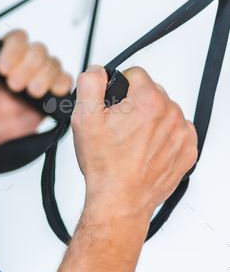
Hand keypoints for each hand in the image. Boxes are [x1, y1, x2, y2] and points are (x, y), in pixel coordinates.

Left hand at [0, 30, 71, 167]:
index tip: (1, 69)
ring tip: (30, 93)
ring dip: (43, 76)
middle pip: (38, 49)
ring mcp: (37, 78)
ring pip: (53, 63)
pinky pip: (65, 81)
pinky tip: (50, 93)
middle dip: (27, 67)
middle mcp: (21, 63)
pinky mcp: (49, 95)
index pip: (18, 38)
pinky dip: (62, 84)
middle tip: (13, 86)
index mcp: (2, 54)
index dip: (13, 50)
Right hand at [73, 65, 197, 218]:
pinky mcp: (187, 151)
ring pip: (164, 112)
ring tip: (132, 142)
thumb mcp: (84, 118)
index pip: (135, 74)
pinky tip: (146, 151)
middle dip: (135, 105)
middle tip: (119, 128)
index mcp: (148, 101)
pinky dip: (163, 138)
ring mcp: (181, 134)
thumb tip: (98, 71)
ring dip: (150, 121)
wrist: (120, 200)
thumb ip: (90, 83)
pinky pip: (176, 133)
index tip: (113, 108)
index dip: (119, 89)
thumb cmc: (105, 165)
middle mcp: (170, 114)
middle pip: (151, 93)